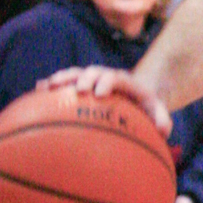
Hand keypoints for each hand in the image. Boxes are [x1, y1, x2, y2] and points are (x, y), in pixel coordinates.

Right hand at [43, 67, 174, 135]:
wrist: (134, 99)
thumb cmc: (145, 110)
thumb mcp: (157, 114)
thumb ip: (163, 120)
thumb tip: (165, 130)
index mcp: (125, 83)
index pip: (116, 77)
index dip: (107, 82)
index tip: (99, 94)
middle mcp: (106, 77)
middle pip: (94, 71)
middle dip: (85, 78)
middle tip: (78, 90)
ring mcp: (91, 80)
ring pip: (75, 74)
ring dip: (62, 78)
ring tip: (47, 86)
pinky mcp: (78, 86)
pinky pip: (63, 84)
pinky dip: (51, 86)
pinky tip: (37, 92)